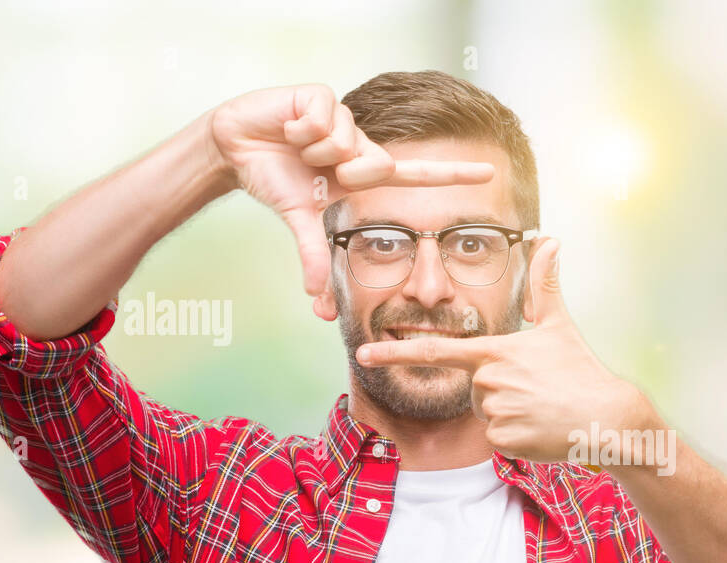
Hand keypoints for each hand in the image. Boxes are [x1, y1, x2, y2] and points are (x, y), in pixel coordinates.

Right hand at [208, 84, 494, 296]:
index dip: (453, 174)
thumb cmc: (274, 178)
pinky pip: (322, 120)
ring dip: (314, 151)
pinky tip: (288, 126)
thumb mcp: (299, 220)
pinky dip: (298, 129)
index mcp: (363, 173)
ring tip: (297, 147)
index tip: (490, 173)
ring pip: (347, 143)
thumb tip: (318, 303)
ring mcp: (344, 118)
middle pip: (379, 165)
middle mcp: (361, 144)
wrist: (236, 146)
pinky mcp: (321, 96)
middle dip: (344, 173)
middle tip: (316, 169)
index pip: (418, 174)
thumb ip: (315, 258)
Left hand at [353, 239, 655, 463]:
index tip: (365, 353)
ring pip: (484, 414)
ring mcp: (496, 410)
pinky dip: (517, 436)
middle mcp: (490, 379)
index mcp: (496, 350)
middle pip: (472, 389)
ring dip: (508, 414)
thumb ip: (544, 284)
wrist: (607, 416)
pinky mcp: (505, 439)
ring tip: (541, 408)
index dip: (396, 351)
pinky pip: (497, 437)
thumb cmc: (581, 370)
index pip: (437, 351)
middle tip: (534, 391)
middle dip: (496, 392)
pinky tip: (541, 428)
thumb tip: (550, 239)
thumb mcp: (559, 325)